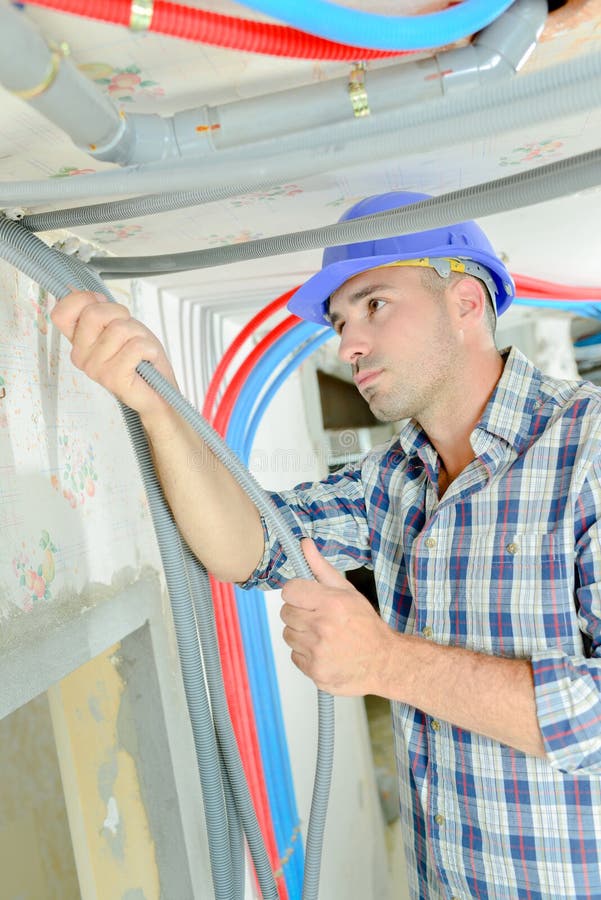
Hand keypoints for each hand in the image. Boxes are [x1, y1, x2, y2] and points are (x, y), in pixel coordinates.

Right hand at [51, 290, 178, 423]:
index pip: (61, 312)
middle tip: (130, 332)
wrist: (159, 392)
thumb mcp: (120, 325)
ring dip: (139, 334)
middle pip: (93, 314)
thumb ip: (100, 310)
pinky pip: (134, 347)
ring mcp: (94, 368)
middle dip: (120, 314)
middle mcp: (81, 355)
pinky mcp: (112, 378)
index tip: (103, 306)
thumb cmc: (141, 358)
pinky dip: (149, 349)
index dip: (83, 299)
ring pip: (119, 329)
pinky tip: (147, 360)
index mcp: (78, 341)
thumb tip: (79, 288)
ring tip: (141, 350)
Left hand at [280, 538, 394, 694]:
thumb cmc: (365, 625)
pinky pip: (295, 656)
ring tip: (323, 635)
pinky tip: (324, 651)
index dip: (297, 594)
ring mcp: (318, 651)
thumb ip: (321, 568)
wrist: (384, 661)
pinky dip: (306, 654)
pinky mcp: (315, 671)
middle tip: (319, 618)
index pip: (289, 591)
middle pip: (286, 613)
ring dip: (301, 634)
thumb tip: (304, 544)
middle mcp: (322, 627)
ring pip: (288, 635)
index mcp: (331, 603)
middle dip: (300, 614)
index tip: (306, 598)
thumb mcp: (347, 591)